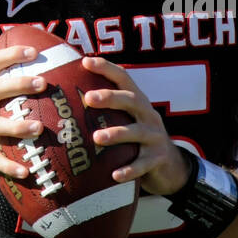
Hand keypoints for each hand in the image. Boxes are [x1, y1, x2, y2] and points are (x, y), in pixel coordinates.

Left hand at [81, 55, 190, 195]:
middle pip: (132, 101)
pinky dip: (129, 169)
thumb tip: (66, 102)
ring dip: (117, 134)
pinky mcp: (158, 159)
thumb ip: (108, 111)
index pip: (124, 79)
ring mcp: (155, 137)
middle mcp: (148, 115)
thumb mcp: (128, 120)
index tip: (85, 62)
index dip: (106, 68)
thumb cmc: (138, 140)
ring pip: (137, 132)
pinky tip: (114, 175)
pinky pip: (143, 164)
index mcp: (138, 102)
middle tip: (88, 98)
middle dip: (111, 97)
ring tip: (97, 138)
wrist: (171, 166)